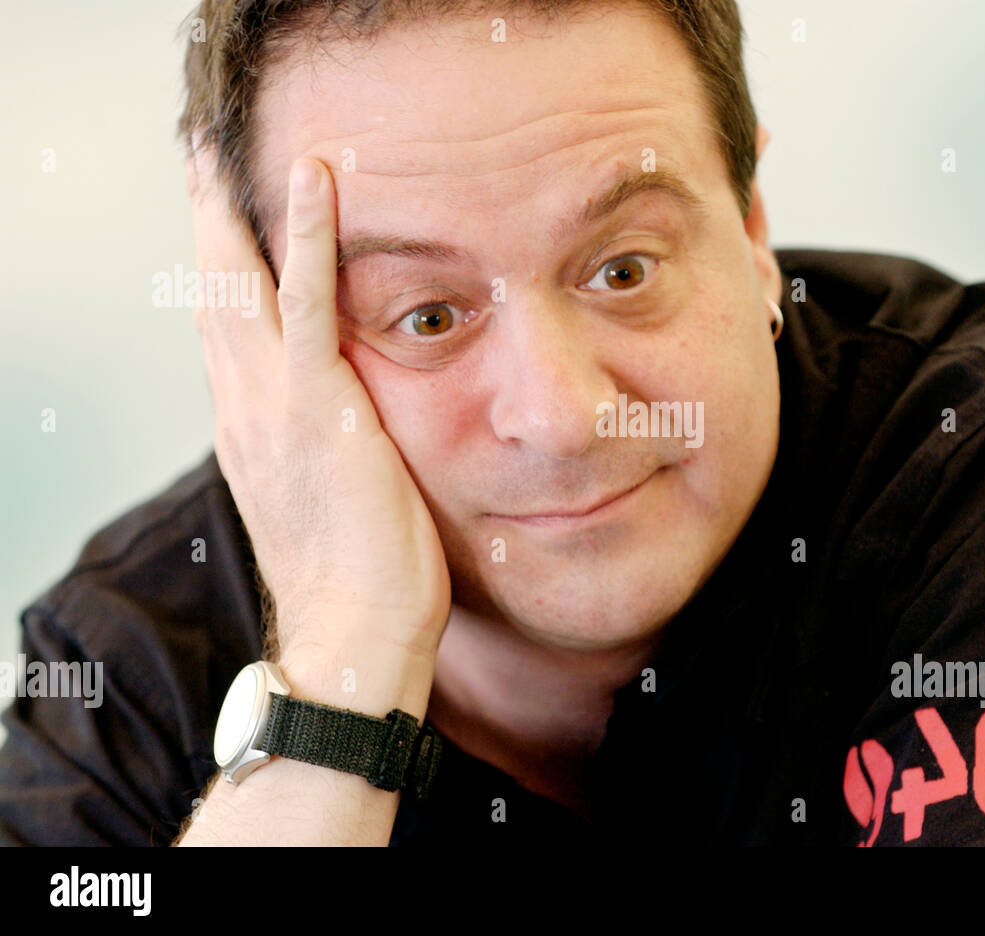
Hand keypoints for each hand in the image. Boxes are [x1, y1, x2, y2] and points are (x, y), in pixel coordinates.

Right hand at [187, 140, 451, 677]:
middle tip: (197, 158)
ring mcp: (272, 403)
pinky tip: (313, 178)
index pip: (225, 332)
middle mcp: (244, 407)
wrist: (353, 636)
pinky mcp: (317, 404)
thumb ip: (317, 447)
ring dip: (230, 207)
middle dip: (204, 223)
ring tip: (221, 144)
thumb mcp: (325, 499)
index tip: (219, 221)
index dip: (219, 270)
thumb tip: (338, 420)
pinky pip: (308, 301)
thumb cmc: (356, 580)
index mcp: (249, 429)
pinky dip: (307, 235)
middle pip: (212, 294)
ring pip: (240, 284)